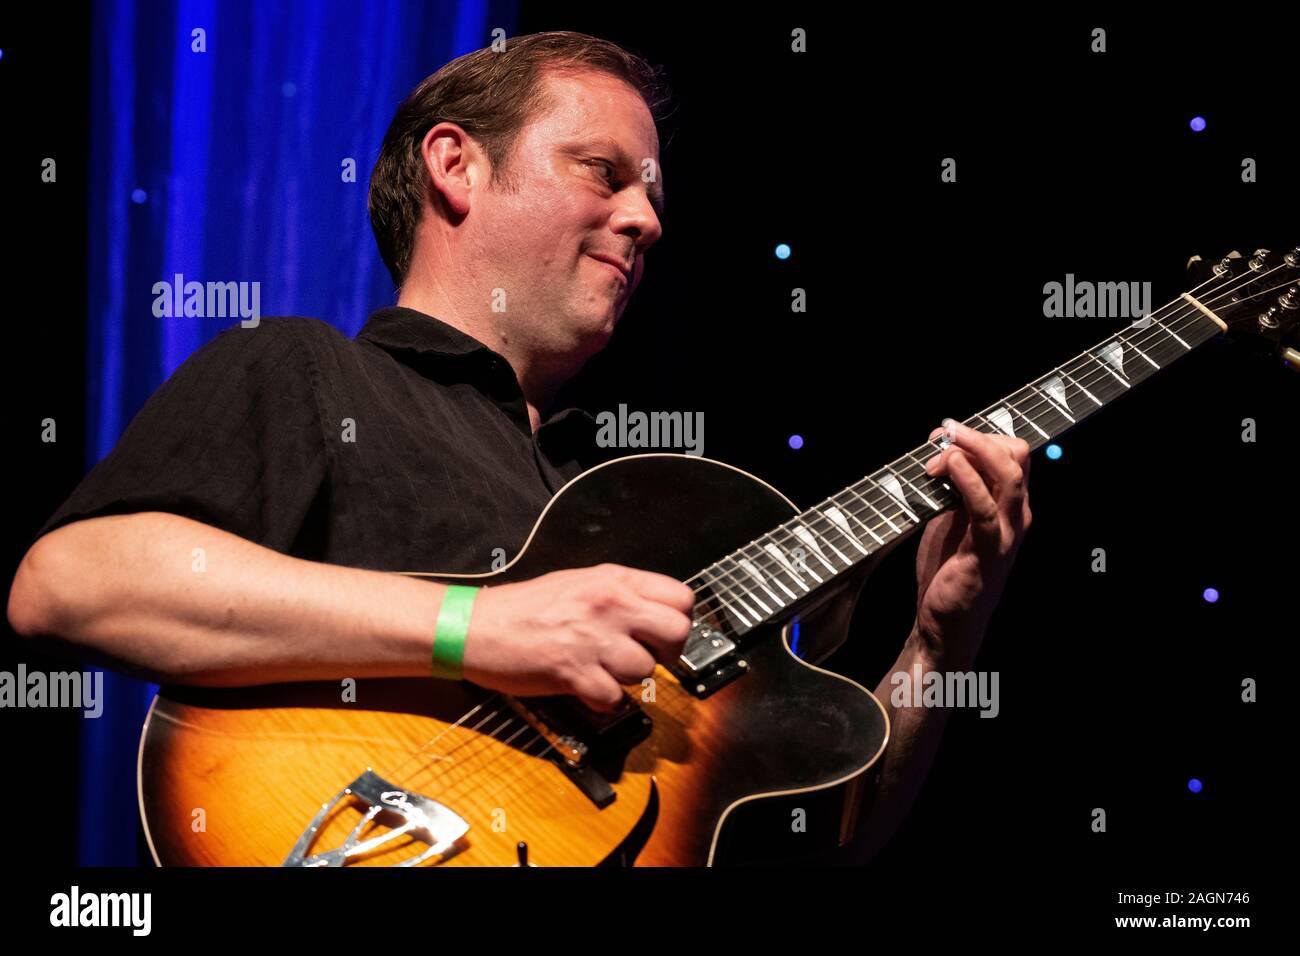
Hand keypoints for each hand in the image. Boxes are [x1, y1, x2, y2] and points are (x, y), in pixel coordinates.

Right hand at [462, 563, 694, 711]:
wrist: (475, 626)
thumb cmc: (524, 608)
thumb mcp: (579, 582)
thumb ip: (620, 594)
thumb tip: (657, 613)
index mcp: (613, 580)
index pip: (682, 598)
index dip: (678, 620)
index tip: (662, 633)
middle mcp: (609, 604)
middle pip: (677, 632)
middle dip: (667, 652)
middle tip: (643, 655)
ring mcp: (593, 638)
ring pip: (645, 670)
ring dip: (626, 678)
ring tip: (601, 670)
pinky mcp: (574, 672)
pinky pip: (614, 698)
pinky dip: (602, 701)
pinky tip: (586, 688)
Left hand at [914, 419, 1032, 667]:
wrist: (947, 623)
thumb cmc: (948, 568)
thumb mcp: (951, 517)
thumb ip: (953, 487)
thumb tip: (940, 450)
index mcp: (1010, 505)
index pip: (1011, 451)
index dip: (977, 435)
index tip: (941, 436)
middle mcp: (1016, 515)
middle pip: (1016, 454)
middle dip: (975, 436)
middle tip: (939, 440)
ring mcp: (1006, 533)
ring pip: (1008, 474)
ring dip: (973, 449)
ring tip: (942, 447)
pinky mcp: (988, 551)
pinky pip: (985, 507)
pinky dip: (967, 480)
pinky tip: (948, 468)